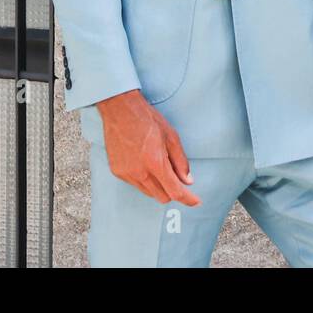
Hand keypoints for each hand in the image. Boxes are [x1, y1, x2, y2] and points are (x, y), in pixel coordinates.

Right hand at [96, 90, 200, 206]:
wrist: (120, 110)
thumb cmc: (147, 119)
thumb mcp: (171, 137)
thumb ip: (181, 162)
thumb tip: (187, 180)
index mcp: (155, 163)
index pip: (175, 191)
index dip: (188, 199)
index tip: (195, 201)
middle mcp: (139, 172)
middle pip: (162, 196)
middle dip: (172, 191)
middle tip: (176, 177)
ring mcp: (126, 174)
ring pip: (148, 192)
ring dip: (158, 186)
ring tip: (158, 165)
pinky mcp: (117, 172)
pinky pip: (136, 184)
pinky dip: (144, 180)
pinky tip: (144, 164)